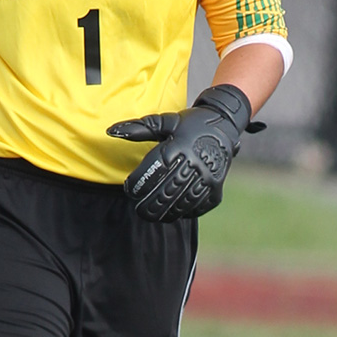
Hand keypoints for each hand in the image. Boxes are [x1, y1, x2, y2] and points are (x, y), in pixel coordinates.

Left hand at [107, 84, 261, 222]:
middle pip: (166, 193)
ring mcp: (207, 179)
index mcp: (178, 147)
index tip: (129, 189)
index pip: (153, 172)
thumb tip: (110, 131)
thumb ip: (138, 129)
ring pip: (181, 204)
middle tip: (139, 209)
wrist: (225, 124)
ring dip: (165, 213)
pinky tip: (173, 212)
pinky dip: (183, 212)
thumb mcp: (164, 122)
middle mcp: (194, 164)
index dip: (139, 184)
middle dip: (149, 206)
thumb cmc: (190, 123)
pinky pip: (197, 208)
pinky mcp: (216, 190)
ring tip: (153, 214)